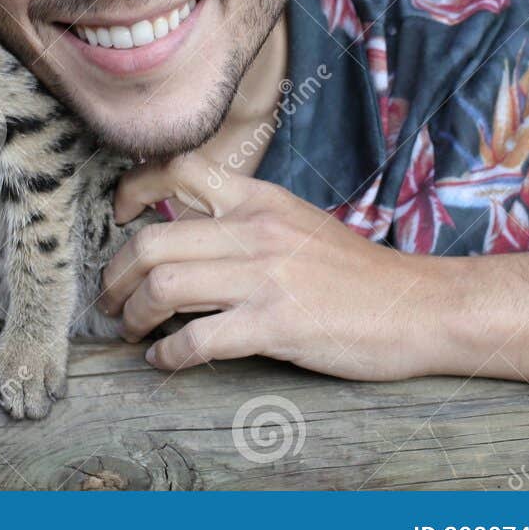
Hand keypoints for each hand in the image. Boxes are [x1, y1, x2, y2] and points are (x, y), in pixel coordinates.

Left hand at [98, 152, 446, 380]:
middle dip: (116, 275)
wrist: (417, 306)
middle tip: (111, 298)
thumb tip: (183, 234)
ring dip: (133, 314)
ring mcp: (265, 278)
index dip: (134, 189)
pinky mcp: (274, 325)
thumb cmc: (355, 273)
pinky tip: (164, 360)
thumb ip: (245, 221)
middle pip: (152, 240)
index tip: (118, 214)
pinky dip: (167, 354)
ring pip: (163, 287)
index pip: (181, 168)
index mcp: (261, 199)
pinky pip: (196, 339)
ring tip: (131, 329)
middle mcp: (257, 230)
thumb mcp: (297, 223)